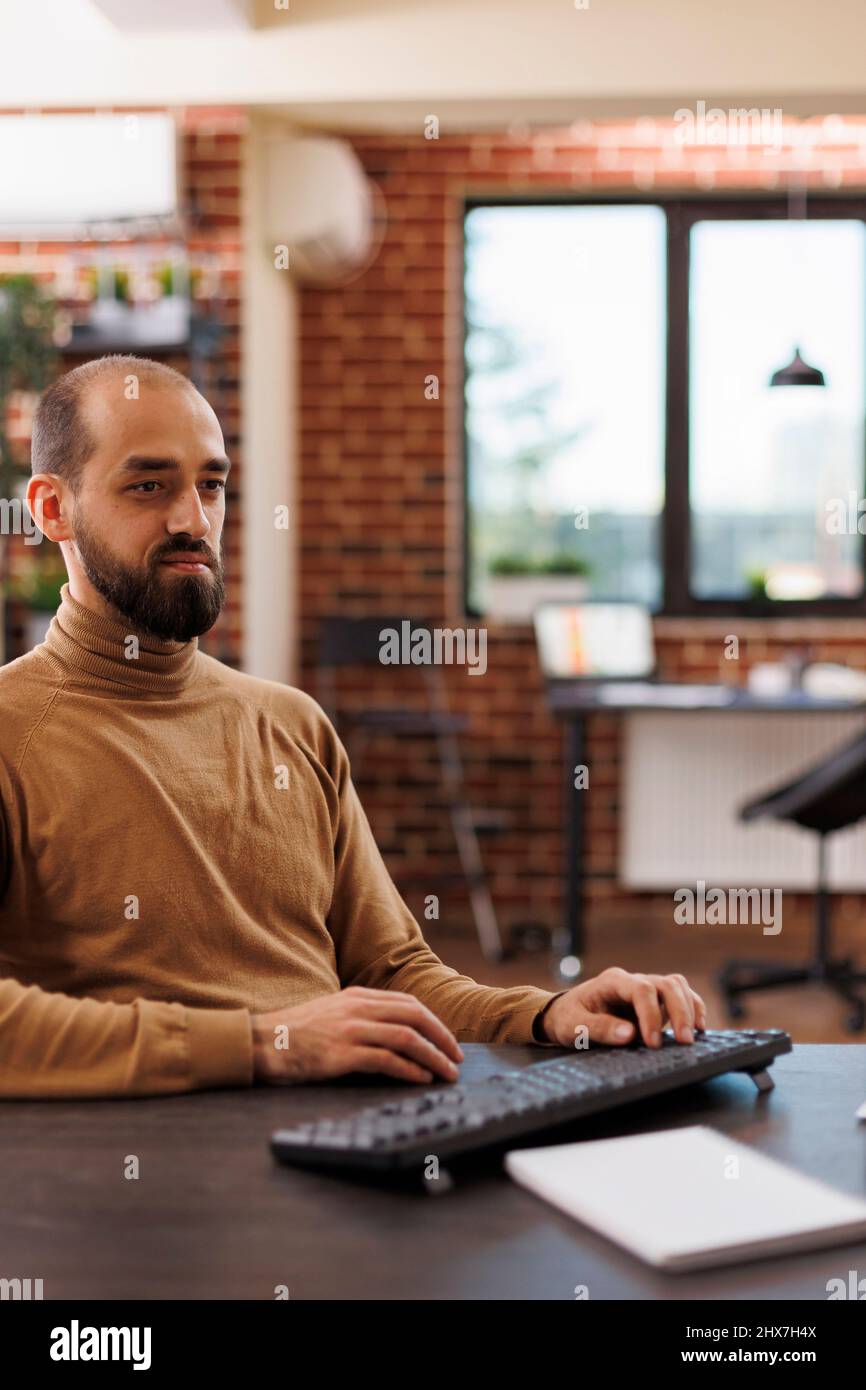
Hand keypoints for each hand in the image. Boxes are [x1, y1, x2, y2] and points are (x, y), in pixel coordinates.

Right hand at [250, 986, 463, 1084]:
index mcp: (356, 996)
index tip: (447, 1039)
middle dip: (442, 1036)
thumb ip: (359, 1017)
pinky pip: (387, 1059)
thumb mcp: (331, 1013)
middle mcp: (357, 1008)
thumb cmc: (294, 1034)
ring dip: (433, 1055)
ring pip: (407, 1037)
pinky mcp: (342, 1053)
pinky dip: (409, 1069)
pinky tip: (421, 1078)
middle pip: (414, 1015)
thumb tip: (392, 1035)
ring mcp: (350, 1029)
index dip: (433, 1021)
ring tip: (447, 1072)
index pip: (407, 1002)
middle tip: (456, 1057)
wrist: (261, 1043)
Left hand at [540, 967, 707, 1048]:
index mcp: (612, 981)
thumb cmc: (568, 1019)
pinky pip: (680, 996)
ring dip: (689, 1008)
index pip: (641, 989)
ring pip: (677, 986)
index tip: (653, 1043)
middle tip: (684, 1042)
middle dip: (679, 1011)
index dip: (652, 1014)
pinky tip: (699, 1028)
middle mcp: (632, 980)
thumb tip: (629, 1034)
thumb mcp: (574, 1026)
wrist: (564, 1014)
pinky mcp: (654, 1001)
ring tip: (692, 1037)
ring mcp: (645, 988)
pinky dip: (693, 1008)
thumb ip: (600, 1029)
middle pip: (666, 984)